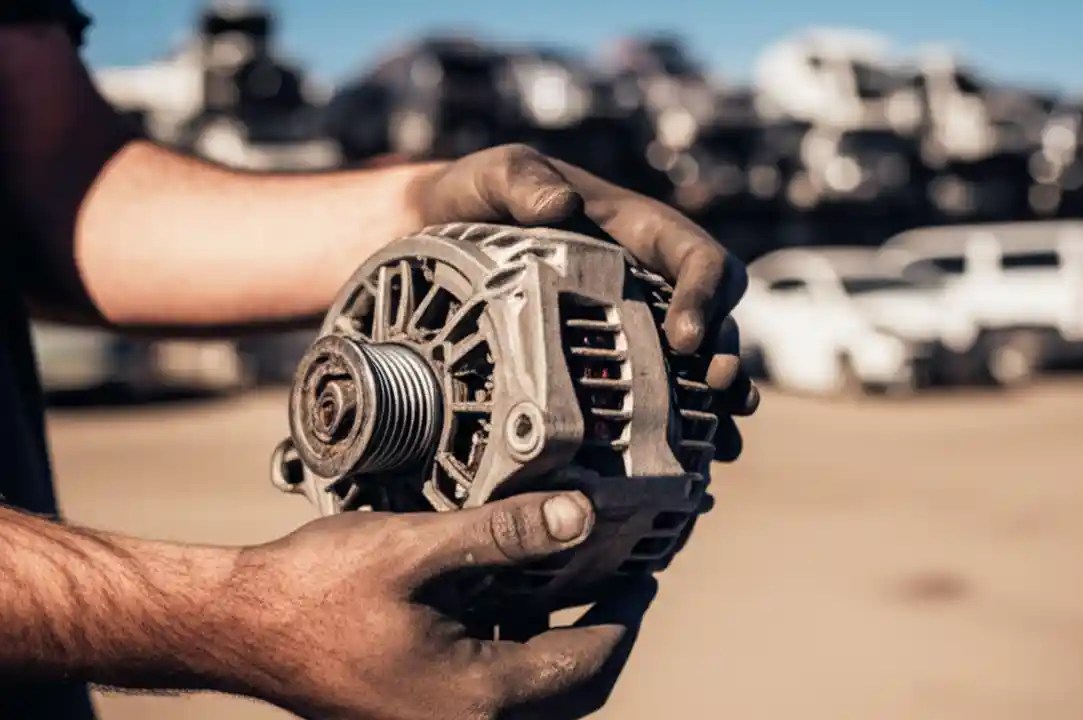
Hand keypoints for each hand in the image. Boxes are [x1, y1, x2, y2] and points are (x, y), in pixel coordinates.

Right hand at [219, 491, 653, 719]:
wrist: (238, 626)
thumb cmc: (316, 592)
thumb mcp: (418, 550)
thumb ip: (506, 535)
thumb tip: (582, 518)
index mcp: (479, 700)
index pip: (588, 662)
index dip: (625, 615)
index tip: (643, 573)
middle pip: (571, 694)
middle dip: (602, 638)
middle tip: (621, 584)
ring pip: (535, 699)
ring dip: (562, 648)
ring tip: (575, 585)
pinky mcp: (418, 713)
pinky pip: (495, 694)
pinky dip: (520, 655)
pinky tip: (513, 605)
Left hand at [410, 144, 759, 441]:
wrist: (443, 236)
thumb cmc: (478, 199)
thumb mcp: (494, 177)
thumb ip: (523, 181)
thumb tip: (565, 204)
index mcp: (639, 232)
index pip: (699, 259)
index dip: (704, 297)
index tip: (685, 339)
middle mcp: (652, 279)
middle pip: (717, 315)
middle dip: (723, 352)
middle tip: (714, 389)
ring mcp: (640, 321)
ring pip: (701, 359)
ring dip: (719, 397)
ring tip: (725, 438)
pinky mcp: (616, 358)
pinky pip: (664, 390)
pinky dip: (688, 424)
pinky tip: (698, 458)